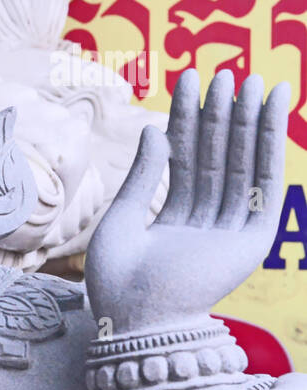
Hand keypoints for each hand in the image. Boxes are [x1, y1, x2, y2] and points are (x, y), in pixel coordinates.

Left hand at [85, 69, 289, 332]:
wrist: (131, 317)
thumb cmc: (116, 278)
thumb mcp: (123, 215)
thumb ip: (146, 174)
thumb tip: (157, 128)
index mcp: (172, 221)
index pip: (184, 159)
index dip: (188, 120)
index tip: (191, 80)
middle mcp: (205, 223)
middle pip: (216, 157)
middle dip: (223, 115)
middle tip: (226, 72)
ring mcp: (230, 230)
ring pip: (241, 164)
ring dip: (249, 122)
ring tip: (254, 80)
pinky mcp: (252, 239)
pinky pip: (264, 183)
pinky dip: (271, 145)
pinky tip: (274, 110)